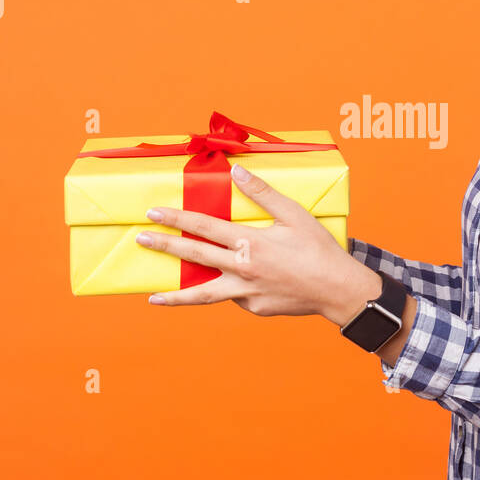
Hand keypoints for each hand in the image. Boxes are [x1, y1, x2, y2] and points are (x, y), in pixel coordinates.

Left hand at [136, 164, 381, 323]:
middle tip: (141, 240)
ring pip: (203, 295)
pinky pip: (235, 296)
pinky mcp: (255, 308)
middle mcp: (242, 269)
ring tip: (153, 297)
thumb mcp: (294, 215)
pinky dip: (228, 289)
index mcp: (250, 242)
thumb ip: (263, 193)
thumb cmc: (319, 249)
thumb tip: (237, 172)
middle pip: (195, 256)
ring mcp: (246, 293)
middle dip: (165, 246)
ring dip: (175, 295)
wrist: (338, 290)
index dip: (177, 218)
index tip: (154, 213)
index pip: (204, 226)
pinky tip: (232, 284)